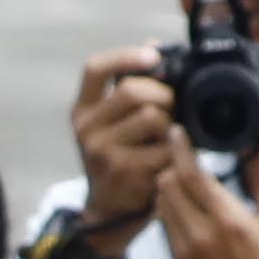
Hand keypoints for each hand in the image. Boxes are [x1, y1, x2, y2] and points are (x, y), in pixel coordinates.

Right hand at [66, 42, 178, 229]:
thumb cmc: (121, 160)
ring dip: (172, 124)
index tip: (153, 57)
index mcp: (83, 111)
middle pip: (134, 90)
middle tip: (172, 112)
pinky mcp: (123, 171)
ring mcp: (102, 151)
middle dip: (164, 96)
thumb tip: (154, 45)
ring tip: (168, 139)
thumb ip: (133, 87)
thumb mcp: (116, 124)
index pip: (95, 69)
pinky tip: (169, 160)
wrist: (110, 212)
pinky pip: (164, 145)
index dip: (126, 56)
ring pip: (153, 116)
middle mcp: (86, 129)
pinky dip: (175, 150)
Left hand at [151, 128, 258, 258]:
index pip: (191, 176)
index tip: (175, 131)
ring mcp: (183, 251)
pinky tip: (185, 207)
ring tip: (184, 179)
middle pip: (167, 187)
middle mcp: (200, 235)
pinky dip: (169, 210)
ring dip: (168, 188)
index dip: (179, 149)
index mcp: (228, 220)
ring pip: (160, 206)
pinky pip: (163, 226)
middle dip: (173, 167)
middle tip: (184, 156)